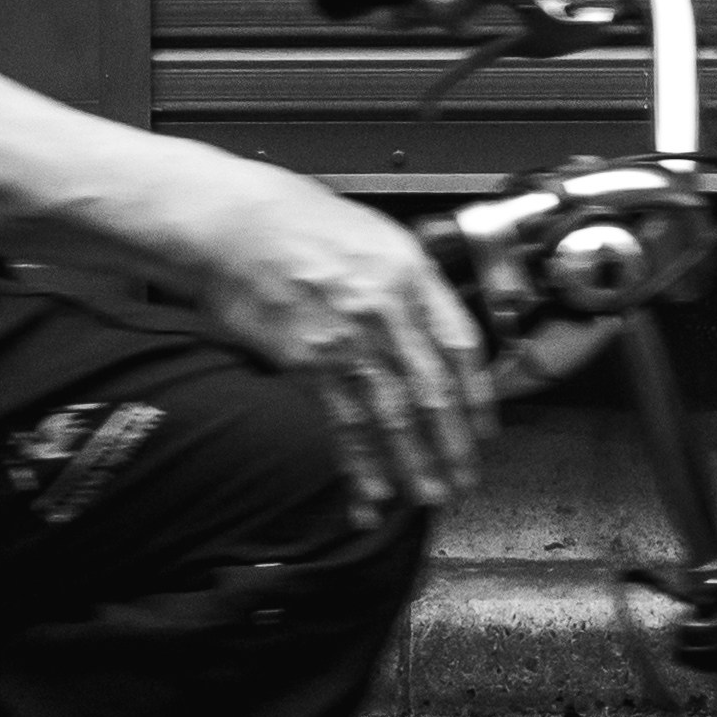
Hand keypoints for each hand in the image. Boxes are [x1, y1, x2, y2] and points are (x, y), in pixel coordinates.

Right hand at [142, 148, 494, 516]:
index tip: (483, 427)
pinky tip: (372, 491)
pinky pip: (345, 422)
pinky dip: (361, 463)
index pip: (461, 344)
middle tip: (462, 479)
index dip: (477, 394)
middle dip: (452, 444)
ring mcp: (348, 336)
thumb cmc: (296, 221)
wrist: (233, 223)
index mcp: (410, 272)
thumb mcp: (372, 234)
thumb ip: (407, 281)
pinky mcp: (308, 360)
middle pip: (434, 390)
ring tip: (429, 496)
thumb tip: (430, 328)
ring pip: (394, 415)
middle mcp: (387, 307)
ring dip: (414, 464)